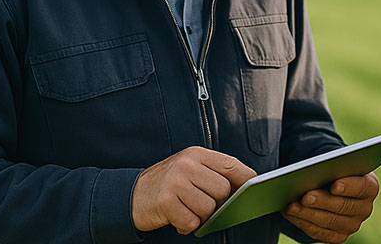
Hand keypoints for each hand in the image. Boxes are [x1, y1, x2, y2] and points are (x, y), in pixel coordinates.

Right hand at [131, 146, 256, 233]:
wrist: (131, 194)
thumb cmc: (168, 184)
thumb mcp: (190, 169)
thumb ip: (214, 173)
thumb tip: (246, 188)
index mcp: (196, 154)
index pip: (231, 165)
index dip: (245, 180)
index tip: (249, 190)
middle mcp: (186, 164)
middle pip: (223, 191)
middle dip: (216, 204)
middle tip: (201, 204)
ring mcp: (175, 182)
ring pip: (208, 208)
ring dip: (200, 216)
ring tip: (187, 210)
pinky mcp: (166, 202)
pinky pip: (192, 221)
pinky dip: (187, 225)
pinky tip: (178, 218)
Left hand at [281, 172, 379, 242]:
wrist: (327, 188)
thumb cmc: (331, 172)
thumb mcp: (332, 166)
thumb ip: (329, 167)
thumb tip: (312, 172)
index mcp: (369, 186)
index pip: (363, 187)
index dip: (349, 187)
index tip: (334, 186)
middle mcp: (364, 208)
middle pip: (344, 206)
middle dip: (322, 201)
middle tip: (305, 197)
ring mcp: (352, 224)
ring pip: (330, 221)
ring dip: (308, 214)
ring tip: (291, 206)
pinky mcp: (339, 236)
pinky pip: (321, 233)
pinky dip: (304, 223)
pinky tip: (291, 214)